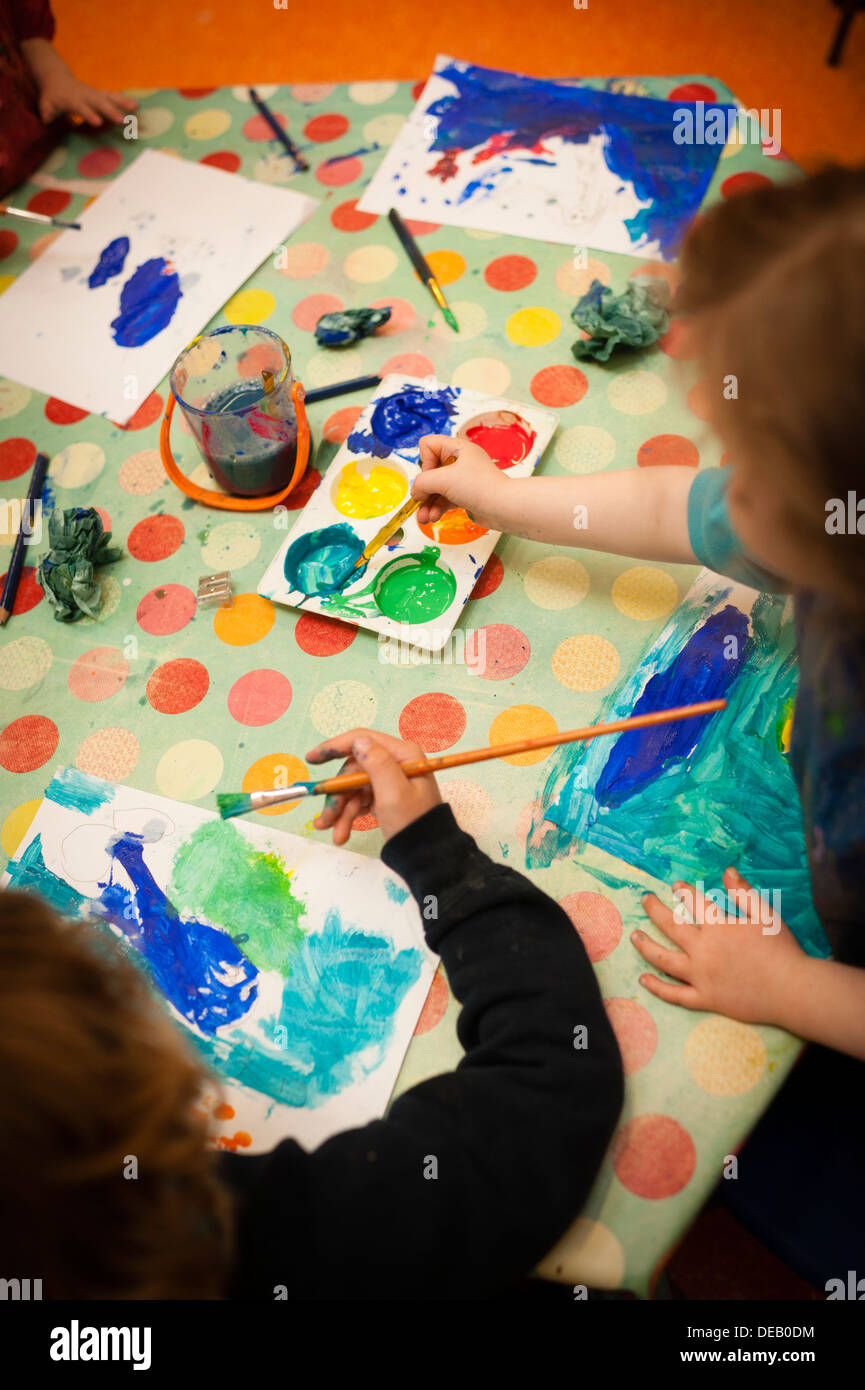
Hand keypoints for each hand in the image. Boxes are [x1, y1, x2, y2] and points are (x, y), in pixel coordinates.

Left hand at [38, 72, 137, 126]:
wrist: (57, 80)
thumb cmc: (51, 96)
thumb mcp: (45, 103)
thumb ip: (46, 111)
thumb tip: (46, 119)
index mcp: (73, 100)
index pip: (82, 108)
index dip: (89, 114)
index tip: (98, 122)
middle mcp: (87, 96)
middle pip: (100, 103)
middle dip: (111, 111)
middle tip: (123, 121)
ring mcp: (95, 95)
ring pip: (110, 98)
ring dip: (123, 103)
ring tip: (136, 108)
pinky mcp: (101, 95)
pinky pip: (113, 97)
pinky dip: (124, 101)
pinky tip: (137, 106)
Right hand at [306, 728, 440, 844]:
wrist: (427, 855)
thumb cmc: (414, 823)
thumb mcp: (394, 792)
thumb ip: (377, 763)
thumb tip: (358, 740)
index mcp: (402, 755)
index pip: (362, 740)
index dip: (333, 747)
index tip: (311, 759)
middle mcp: (395, 764)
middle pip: (353, 770)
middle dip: (337, 796)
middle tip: (326, 820)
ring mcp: (389, 781)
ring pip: (352, 788)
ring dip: (340, 811)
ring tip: (336, 834)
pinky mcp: (384, 798)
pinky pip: (359, 801)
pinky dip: (348, 816)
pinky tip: (342, 833)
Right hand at [413, 434, 505, 526]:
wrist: (503, 508)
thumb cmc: (478, 487)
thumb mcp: (443, 479)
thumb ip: (422, 483)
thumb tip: (415, 492)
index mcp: (457, 448)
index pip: (428, 445)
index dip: (425, 461)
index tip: (432, 476)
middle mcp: (460, 461)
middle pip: (430, 470)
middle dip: (423, 489)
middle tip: (419, 501)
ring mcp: (463, 479)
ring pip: (436, 488)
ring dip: (427, 503)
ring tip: (423, 518)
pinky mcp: (465, 496)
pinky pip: (444, 499)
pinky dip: (436, 508)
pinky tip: (432, 518)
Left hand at [632, 868, 806, 1025]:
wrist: (792, 990)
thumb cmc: (782, 950)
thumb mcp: (766, 914)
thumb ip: (743, 893)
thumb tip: (727, 870)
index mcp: (718, 927)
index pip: (693, 903)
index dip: (683, 891)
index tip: (675, 885)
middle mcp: (703, 950)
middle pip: (670, 926)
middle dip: (654, 910)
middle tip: (645, 899)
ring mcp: (700, 976)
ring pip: (663, 959)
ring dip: (645, 946)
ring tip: (634, 936)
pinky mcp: (704, 998)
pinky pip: (674, 994)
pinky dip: (657, 987)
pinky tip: (643, 980)